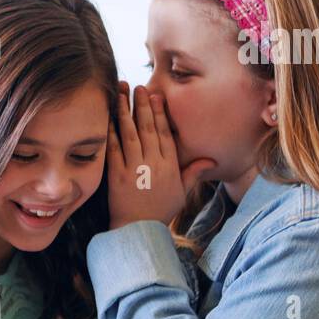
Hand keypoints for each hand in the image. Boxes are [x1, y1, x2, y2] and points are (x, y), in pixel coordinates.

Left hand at [107, 83, 214, 229]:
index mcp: (170, 166)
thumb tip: (211, 160)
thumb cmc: (160, 212)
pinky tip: (108, 117)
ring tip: (121, 93)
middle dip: (142, 105)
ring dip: (125, 111)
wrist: (139, 231)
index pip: (165, 133)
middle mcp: (153, 164)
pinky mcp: (117, 176)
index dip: (160, 113)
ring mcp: (134, 169)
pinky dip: (110, 131)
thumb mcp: (182, 193)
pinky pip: (114, 149)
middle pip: (148, 128)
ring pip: (130, 133)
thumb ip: (193, 173)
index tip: (156, 96)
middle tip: (138, 87)